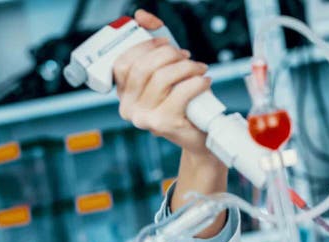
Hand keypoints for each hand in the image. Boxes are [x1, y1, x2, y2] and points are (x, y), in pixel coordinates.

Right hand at [113, 9, 213, 157]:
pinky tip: (205, 81)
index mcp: (125, 95)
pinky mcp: (164, 123)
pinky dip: (196, 82)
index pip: (123, 63)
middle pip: (144, 68)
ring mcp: (145, 118)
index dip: (145, 46)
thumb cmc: (183, 105)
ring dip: (186, 67)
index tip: (165, 41)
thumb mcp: (167, 76)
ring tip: (198, 69)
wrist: (199, 138)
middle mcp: (129, 108)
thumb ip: (154, 46)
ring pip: (162, 78)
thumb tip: (142, 16)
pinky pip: (180, 93)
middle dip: (168, 54)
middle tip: (186, 57)